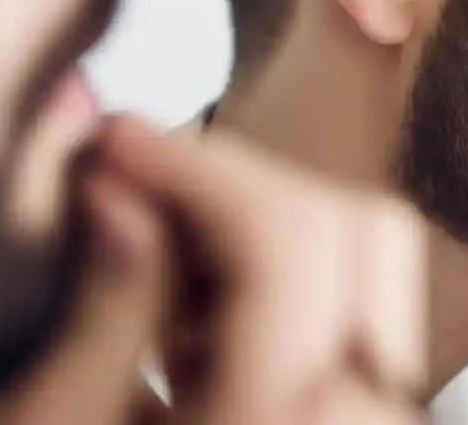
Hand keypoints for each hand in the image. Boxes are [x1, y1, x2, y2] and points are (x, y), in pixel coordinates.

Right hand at [0, 115, 425, 423]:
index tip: (116, 141)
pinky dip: (286, 287)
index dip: (203, 167)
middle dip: (245, 188)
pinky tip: (197, 325)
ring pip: (370, 268)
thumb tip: (128, 187)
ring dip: (266, 233)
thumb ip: (97, 317)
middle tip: (134, 191)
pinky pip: (362, 320)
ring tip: (155, 274)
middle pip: (362, 235)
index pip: (296, 243)